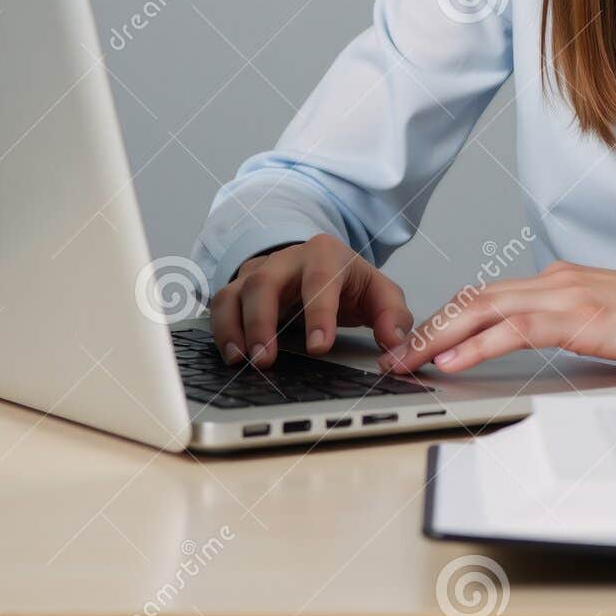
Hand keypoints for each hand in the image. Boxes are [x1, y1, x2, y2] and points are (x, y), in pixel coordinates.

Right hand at [207, 234, 412, 367]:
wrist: (323, 265)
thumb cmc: (350, 284)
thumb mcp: (379, 293)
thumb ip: (393, 316)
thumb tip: (394, 342)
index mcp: (327, 254)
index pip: (321, 279)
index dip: (319, 313)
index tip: (319, 347)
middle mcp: (288, 258)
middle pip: (266, 281)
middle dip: (263, 321)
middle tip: (267, 360)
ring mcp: (261, 271)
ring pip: (237, 291)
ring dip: (235, 327)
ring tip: (244, 361)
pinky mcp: (241, 287)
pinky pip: (221, 304)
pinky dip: (221, 329)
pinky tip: (232, 356)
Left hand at [376, 259, 615, 375]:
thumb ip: (583, 331)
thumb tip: (558, 353)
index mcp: (565, 283)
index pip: (491, 296)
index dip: (449, 318)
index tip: (419, 341)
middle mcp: (558, 281)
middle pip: (475, 298)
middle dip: (428, 326)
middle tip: (394, 353)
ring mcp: (569, 295)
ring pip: (483, 308)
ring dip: (437, 336)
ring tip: (405, 360)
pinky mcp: (582, 317)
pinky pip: (515, 329)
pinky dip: (476, 344)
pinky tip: (452, 361)